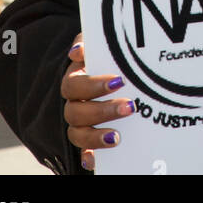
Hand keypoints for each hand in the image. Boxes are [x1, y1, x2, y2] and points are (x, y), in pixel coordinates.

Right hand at [61, 34, 134, 171]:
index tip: (119, 82)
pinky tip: (96, 159)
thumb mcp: (98, 47)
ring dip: (96, 136)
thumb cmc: (105, 60)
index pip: (74, 85)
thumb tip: (77, 51)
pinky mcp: (88, 143)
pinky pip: (83, 154)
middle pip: (76, 112)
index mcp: (74, 81)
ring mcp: (79, 125)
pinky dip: (88, 157)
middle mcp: (73, 105)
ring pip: (77, 135)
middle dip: (103, 110)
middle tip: (129, 107)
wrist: (116, 80)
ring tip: (117, 136)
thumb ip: (89, 43)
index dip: (94, 85)